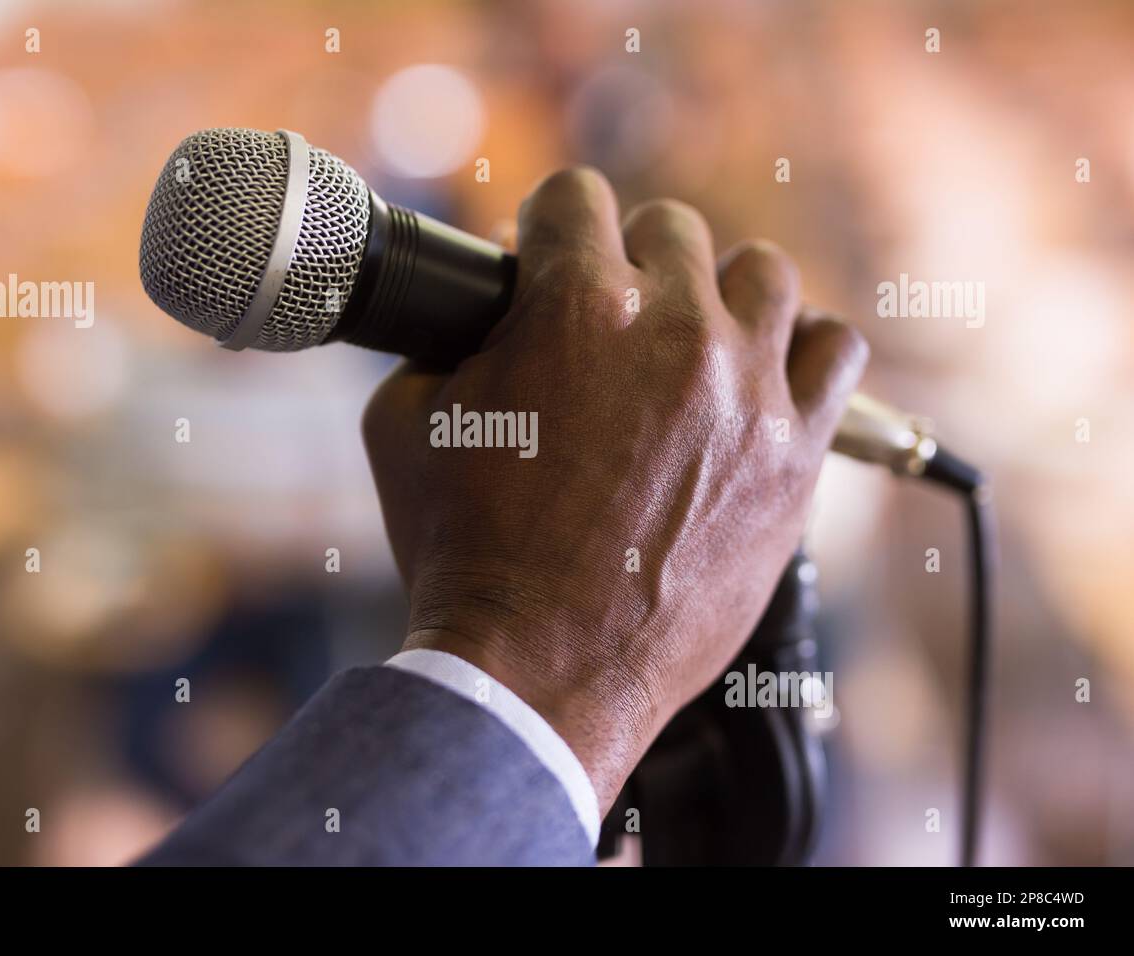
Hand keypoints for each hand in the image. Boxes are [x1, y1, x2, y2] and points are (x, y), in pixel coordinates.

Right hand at [362, 168, 867, 813]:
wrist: (538, 667)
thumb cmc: (465, 552)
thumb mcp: (403, 425)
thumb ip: (441, 343)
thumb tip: (477, 317)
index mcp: (575, 307)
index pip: (575, 195)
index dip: (549, 225)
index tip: (546, 258)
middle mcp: (674, 330)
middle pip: (672, 227)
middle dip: (629, 259)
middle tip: (607, 315)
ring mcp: (747, 391)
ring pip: (763, 273)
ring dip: (719, 292)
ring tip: (690, 336)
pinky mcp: (794, 455)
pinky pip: (836, 352)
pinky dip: (801, 349)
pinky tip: (764, 375)